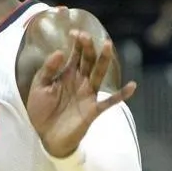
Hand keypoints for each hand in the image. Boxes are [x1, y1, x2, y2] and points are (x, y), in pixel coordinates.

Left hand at [26, 31, 135, 157]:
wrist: (44, 138)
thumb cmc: (42, 112)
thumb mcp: (38, 89)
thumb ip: (47, 70)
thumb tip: (60, 51)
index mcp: (68, 75)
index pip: (77, 54)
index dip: (77, 43)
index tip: (74, 32)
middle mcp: (80, 82)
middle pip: (88, 61)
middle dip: (88, 48)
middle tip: (85, 36)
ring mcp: (88, 95)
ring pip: (99, 74)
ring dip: (103, 60)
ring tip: (108, 45)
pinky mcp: (92, 110)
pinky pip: (110, 102)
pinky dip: (121, 95)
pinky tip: (132, 86)